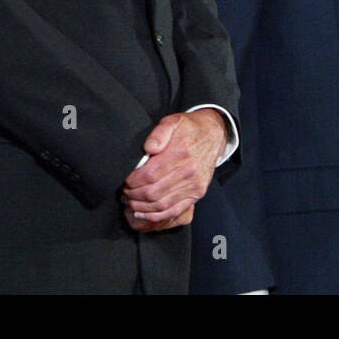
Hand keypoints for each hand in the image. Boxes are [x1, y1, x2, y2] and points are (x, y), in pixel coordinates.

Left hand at [121, 110, 225, 231]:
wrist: (214, 135)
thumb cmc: (190, 129)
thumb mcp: (173, 121)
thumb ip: (159, 132)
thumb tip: (149, 148)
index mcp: (180, 153)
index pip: (149, 175)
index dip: (132, 181)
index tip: (125, 180)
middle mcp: (188, 172)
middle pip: (153, 193)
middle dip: (133, 195)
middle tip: (124, 192)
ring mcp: (194, 185)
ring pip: (161, 205)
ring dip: (141, 208)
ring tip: (130, 202)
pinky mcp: (197, 194)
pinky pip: (174, 211)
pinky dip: (156, 217)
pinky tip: (143, 214)